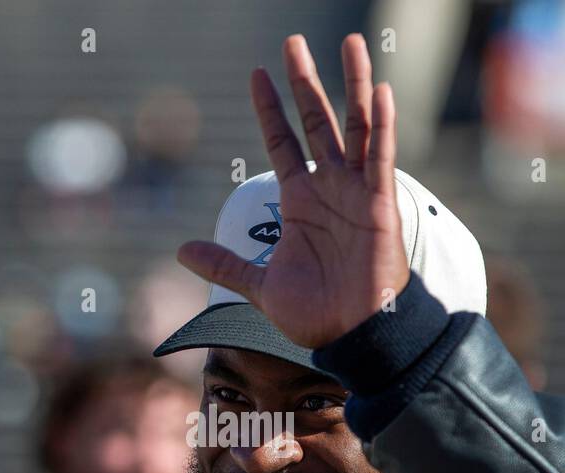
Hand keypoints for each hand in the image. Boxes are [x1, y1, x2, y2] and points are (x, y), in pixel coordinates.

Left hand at [176, 34, 410, 348]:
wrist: (351, 337)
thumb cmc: (315, 315)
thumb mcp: (259, 287)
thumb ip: (225, 265)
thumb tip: (181, 251)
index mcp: (301, 201)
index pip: (283, 142)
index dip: (270, 109)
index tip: (257, 74)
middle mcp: (330, 188)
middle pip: (318, 122)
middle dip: (305, 82)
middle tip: (292, 42)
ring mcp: (357, 192)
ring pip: (356, 127)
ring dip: (353, 85)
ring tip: (349, 43)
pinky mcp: (380, 204)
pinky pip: (381, 157)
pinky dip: (383, 126)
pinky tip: (381, 91)